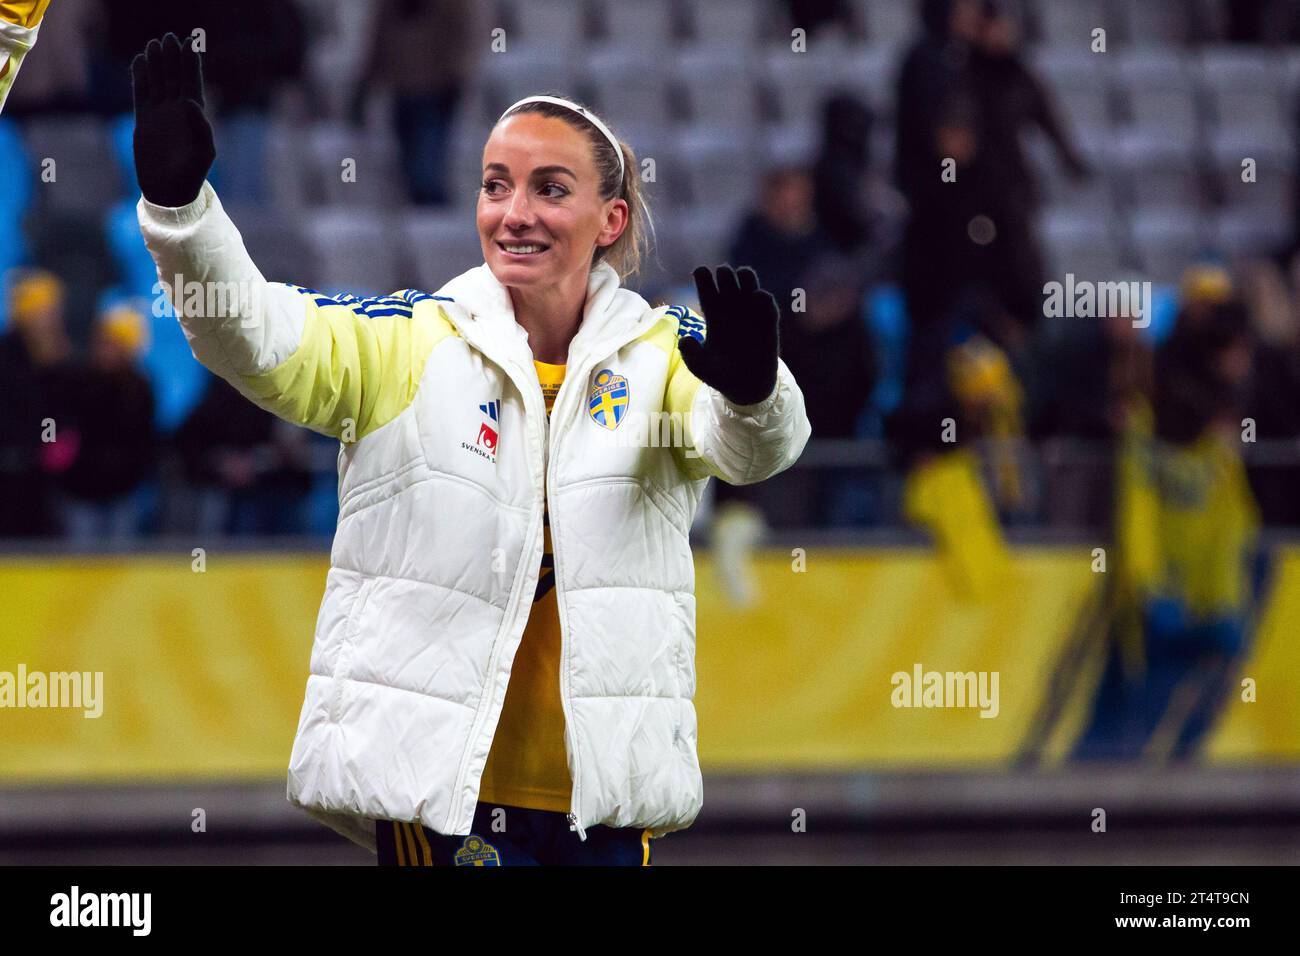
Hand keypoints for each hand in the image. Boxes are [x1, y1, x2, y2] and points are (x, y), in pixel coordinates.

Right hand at [131, 32, 215, 206]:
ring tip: (153, 44)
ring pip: (158, 82)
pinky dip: (140, 78)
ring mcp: (160, 115)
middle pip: (174, 78)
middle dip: (173, 58)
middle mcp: (177, 112)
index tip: (189, 46)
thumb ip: (201, 129)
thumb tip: (191, 102)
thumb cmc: (190, 176)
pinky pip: (141, 94)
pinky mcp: (143, 121)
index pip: (192, 84)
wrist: (168, 191)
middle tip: (169, 37)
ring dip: (156, 64)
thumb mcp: (203, 154)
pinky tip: (139, 62)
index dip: (190, 65)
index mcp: (194, 118)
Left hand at [679, 265, 779, 406]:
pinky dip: (763, 297)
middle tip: (724, 274)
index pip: (707, 290)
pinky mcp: (768, 322)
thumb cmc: (720, 375)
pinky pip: (767, 304)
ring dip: (746, 276)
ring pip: (749, 284)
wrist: (746, 388)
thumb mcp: (700, 367)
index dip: (703, 278)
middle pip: (728, 280)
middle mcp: (731, 310)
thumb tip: (685, 339)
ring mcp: (750, 314)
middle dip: (725, 273)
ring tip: (742, 275)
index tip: (701, 271)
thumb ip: (691, 353)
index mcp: (713, 315)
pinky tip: (758, 296)